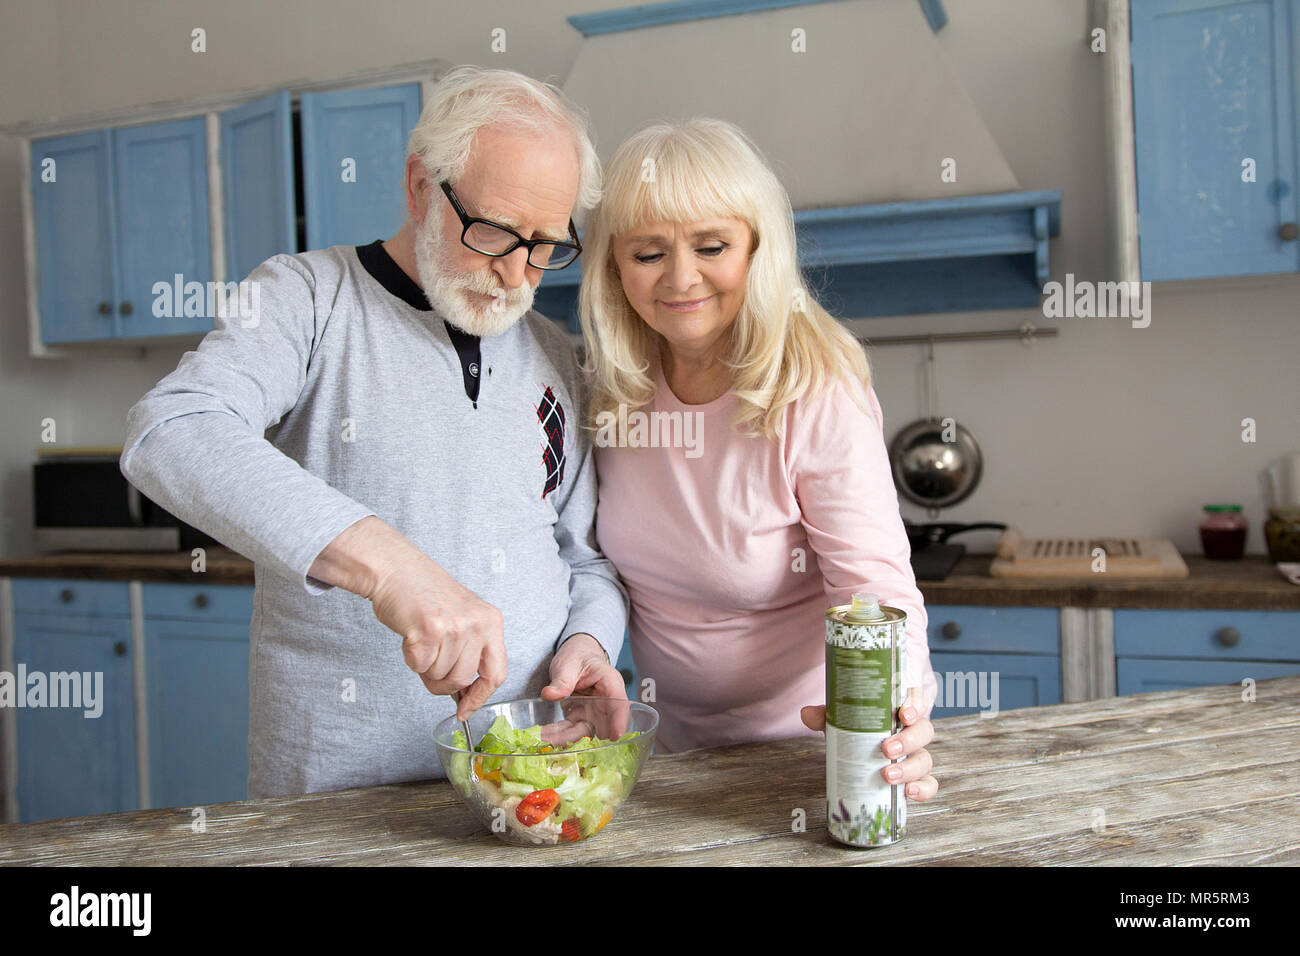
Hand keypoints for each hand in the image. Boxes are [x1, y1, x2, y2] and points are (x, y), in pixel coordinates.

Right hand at [309, 518, 506, 718]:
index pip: (496, 673)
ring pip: (439, 676)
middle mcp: (478, 624)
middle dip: (442, 683)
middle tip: (429, 664)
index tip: (465, 710)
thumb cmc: (426, 596)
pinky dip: (411, 658)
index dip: (479, 698)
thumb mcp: (464, 617)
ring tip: (421, 640)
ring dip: (425, 666)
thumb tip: (467, 694)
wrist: (397, 570)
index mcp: (492, 621)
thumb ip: (471, 651)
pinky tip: (411, 636)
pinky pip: (420, 666)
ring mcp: (455, 627)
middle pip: (462, 680)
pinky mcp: (429, 630)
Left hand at [539, 634, 629, 741]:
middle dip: (583, 734)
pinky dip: (559, 733)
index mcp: (610, 683)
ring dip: (567, 737)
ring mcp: (594, 712)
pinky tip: (546, 735)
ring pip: (585, 730)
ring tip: (547, 739)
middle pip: (602, 723)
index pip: (619, 703)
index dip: (619, 721)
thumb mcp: (568, 664)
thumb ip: (562, 680)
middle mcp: (606, 702)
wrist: (575, 658)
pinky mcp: (581, 718)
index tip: (614, 736)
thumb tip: (549, 694)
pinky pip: (572, 729)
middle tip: (561, 740)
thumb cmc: (578, 657)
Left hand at [800, 687, 938, 800]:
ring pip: (926, 759)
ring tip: (888, 776)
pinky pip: (929, 783)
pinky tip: (909, 793)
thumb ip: (827, 715)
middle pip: (924, 731)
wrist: (859, 749)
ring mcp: (916, 754)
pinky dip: (924, 789)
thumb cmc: (858, 728)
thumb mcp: (843, 719)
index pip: (917, 700)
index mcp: (900, 709)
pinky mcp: (916, 777)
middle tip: (886, 749)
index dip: (916, 706)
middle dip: (907, 741)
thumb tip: (806, 714)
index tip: (904, 714)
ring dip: (909, 768)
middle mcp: (913, 731)